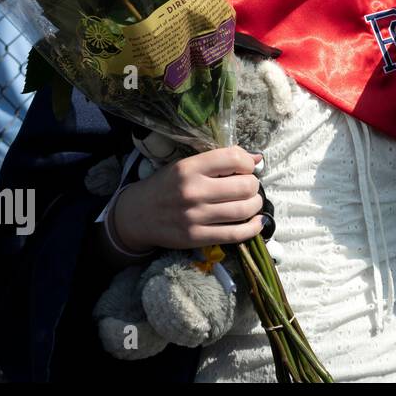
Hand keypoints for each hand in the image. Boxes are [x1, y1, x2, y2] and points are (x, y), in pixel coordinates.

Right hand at [114, 147, 264, 251]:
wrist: (137, 215)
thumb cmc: (167, 186)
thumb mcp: (188, 165)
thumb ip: (220, 160)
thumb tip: (258, 158)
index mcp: (190, 168)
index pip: (234, 158)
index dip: (248, 163)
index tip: (246, 168)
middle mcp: (193, 191)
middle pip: (245, 186)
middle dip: (253, 186)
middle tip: (248, 187)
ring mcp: (195, 216)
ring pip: (244, 210)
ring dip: (255, 205)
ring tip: (251, 202)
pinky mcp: (196, 237)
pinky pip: (235, 234)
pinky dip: (253, 228)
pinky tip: (256, 222)